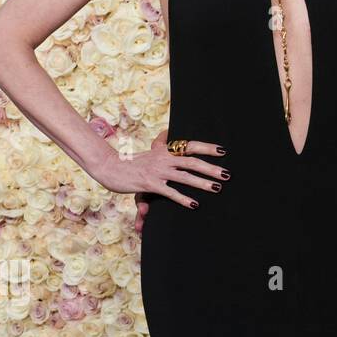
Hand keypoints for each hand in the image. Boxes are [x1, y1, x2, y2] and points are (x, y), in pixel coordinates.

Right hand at [89, 127, 226, 217]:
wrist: (109, 167)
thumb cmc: (131, 161)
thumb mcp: (148, 150)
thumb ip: (160, 143)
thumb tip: (167, 132)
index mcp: (165, 150)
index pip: (190, 146)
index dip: (207, 148)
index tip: (223, 151)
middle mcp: (164, 159)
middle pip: (192, 161)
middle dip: (211, 168)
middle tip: (227, 174)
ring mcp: (157, 171)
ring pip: (184, 177)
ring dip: (202, 183)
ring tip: (217, 188)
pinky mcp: (150, 184)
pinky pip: (170, 192)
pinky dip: (183, 198)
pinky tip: (194, 204)